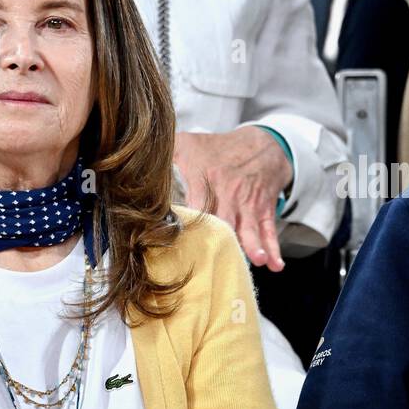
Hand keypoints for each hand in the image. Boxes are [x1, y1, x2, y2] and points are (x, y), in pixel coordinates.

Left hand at [174, 128, 292, 270]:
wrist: (261, 144)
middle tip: (223, 256)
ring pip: (250, 227)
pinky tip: (275, 265)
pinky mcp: (263, 211)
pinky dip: (273, 248)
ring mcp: (248, 204)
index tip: (180, 238)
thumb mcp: (188, 142)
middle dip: (225, 238)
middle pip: (226, 220)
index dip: (190, 220)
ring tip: (257, 259)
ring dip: (254, 244)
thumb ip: (163, 153)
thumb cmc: (217, 149)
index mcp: (207, 179)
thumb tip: (133, 165)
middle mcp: (229, 194)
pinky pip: (269, 230)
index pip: (197, 203)